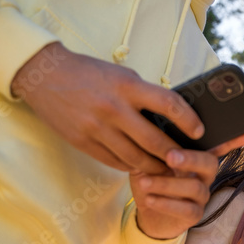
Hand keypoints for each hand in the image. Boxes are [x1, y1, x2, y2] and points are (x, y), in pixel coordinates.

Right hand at [11, 42, 206, 173]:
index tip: (199, 131)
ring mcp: (96, 128)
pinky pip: (114, 161)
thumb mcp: (122, 76)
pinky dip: (131, 166)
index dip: (188, 120)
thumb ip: (145, 95)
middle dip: (174, 155)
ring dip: (155, 167)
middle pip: (154, 141)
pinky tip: (141, 167)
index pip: (168, 104)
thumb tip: (173, 117)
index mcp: (127, 87)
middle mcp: (113, 109)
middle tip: (187, 162)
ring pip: (135, 158)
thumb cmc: (90, 73)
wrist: (44, 75)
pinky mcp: (83, 142)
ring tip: (167, 170)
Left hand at [130, 131, 243, 239]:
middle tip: (170, 156)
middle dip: (191, 159)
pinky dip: (166, 203)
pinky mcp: (194, 214)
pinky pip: (186, 209)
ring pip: (194, 187)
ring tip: (144, 182)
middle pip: (210, 163)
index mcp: (197, 157)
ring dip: (167, 184)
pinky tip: (149, 199)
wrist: (146, 211)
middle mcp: (205, 175)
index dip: (234, 139)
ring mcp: (202, 195)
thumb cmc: (151, 177)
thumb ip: (153, 148)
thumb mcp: (149, 159)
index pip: (219, 145)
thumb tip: (150, 131)